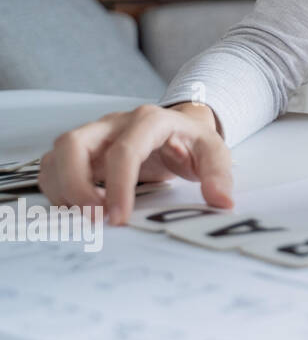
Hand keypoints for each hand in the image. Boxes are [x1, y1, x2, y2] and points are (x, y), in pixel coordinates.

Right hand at [38, 103, 232, 226]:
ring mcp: (94, 134)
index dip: (118, 185)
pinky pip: (52, 166)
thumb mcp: (214, 154)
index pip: (125, 150)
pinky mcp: (81, 150)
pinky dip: (57, 190)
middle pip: (72, 143)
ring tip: (86, 217)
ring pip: (56, 154)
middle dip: (76, 184)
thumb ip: (219, 175)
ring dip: (62, 189)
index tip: (119, 218)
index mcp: (150, 121)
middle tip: (94, 218)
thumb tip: (222, 202)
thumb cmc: (193, 142)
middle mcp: (114, 123)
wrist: (181, 129)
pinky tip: (79, 210)